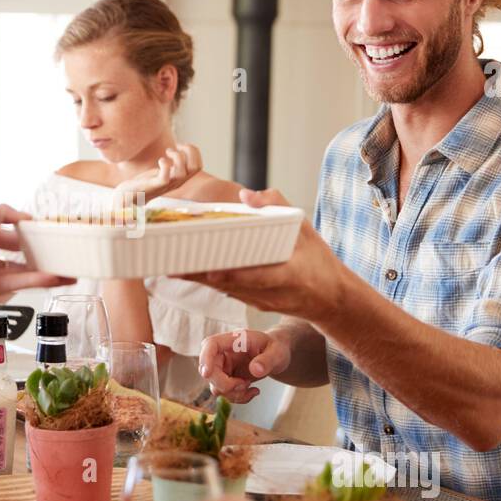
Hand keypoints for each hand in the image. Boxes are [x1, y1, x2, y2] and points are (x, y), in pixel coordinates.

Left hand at [0, 205, 68, 302]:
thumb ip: (3, 214)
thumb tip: (26, 216)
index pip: (9, 236)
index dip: (29, 237)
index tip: (49, 236)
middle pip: (17, 258)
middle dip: (40, 258)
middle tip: (63, 256)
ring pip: (20, 274)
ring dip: (44, 273)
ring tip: (68, 272)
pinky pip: (13, 285)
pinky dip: (34, 281)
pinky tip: (52, 277)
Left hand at [112, 143, 201, 203]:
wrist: (130, 195)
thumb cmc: (145, 182)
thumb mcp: (163, 171)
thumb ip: (172, 164)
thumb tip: (178, 147)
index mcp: (180, 178)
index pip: (198, 166)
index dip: (193, 151)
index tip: (180, 145)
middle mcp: (177, 182)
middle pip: (196, 168)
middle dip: (189, 151)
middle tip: (176, 146)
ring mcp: (166, 185)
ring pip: (182, 172)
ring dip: (176, 156)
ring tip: (167, 152)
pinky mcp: (155, 186)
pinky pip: (165, 178)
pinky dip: (165, 165)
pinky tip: (160, 161)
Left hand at [183, 188, 343, 321]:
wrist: (331, 300)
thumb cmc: (319, 261)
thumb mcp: (306, 229)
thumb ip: (278, 208)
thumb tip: (246, 196)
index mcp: (290, 273)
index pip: (256, 276)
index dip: (230, 274)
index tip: (206, 267)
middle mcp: (271, 293)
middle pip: (229, 284)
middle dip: (199, 274)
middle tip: (171, 263)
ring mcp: (260, 302)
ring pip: (223, 290)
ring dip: (197, 279)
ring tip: (169, 266)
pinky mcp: (253, 304)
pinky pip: (227, 291)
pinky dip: (207, 281)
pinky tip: (186, 272)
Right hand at [197, 329, 290, 403]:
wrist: (276, 355)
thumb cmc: (276, 348)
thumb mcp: (277, 352)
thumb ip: (267, 360)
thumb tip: (255, 370)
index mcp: (233, 340)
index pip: (210, 344)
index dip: (205, 358)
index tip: (207, 373)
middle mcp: (223, 353)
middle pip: (209, 371)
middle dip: (225, 384)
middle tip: (244, 384)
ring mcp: (223, 367)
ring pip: (216, 386)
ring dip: (233, 393)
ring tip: (252, 388)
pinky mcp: (227, 380)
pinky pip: (225, 394)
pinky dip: (239, 397)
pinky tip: (253, 391)